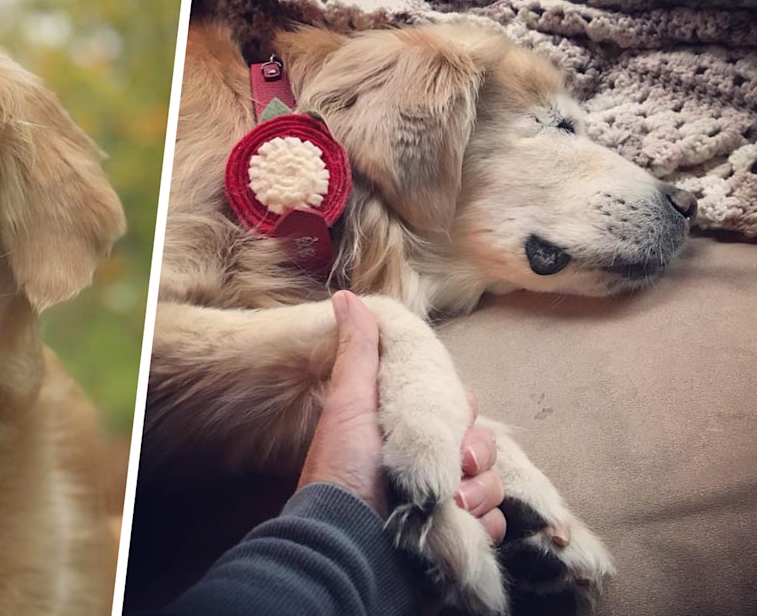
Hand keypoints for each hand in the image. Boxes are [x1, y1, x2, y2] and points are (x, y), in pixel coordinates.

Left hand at [298, 290, 507, 541]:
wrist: (347, 542)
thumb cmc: (344, 470)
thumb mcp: (349, 403)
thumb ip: (358, 351)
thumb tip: (344, 296)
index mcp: (406, 433)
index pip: (459, 413)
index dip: (459, 418)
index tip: (447, 430)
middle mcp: (427, 467)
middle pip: (482, 448)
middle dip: (473, 458)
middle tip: (451, 473)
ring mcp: (443, 506)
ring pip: (491, 486)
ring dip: (477, 495)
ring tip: (445, 506)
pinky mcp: (456, 542)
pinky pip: (494, 525)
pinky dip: (484, 526)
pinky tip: (458, 526)